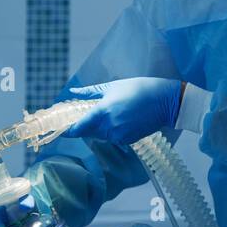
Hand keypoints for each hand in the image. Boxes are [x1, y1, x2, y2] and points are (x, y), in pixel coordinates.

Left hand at [63, 77, 182, 144]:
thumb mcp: (112, 86)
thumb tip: (73, 92)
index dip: (68, 130)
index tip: (61, 130)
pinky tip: (121, 119)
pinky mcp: (128, 140)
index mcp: (103, 111)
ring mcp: (119, 135)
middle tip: (88, 115)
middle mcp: (109, 126)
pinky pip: (113, 138)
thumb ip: (90, 92)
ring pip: (101, 135)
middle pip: (89, 132)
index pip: (79, 127)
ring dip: (100, 128)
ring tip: (111, 113)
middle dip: (86, 126)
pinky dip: (112, 131)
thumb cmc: (139, 89)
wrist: (165, 101)